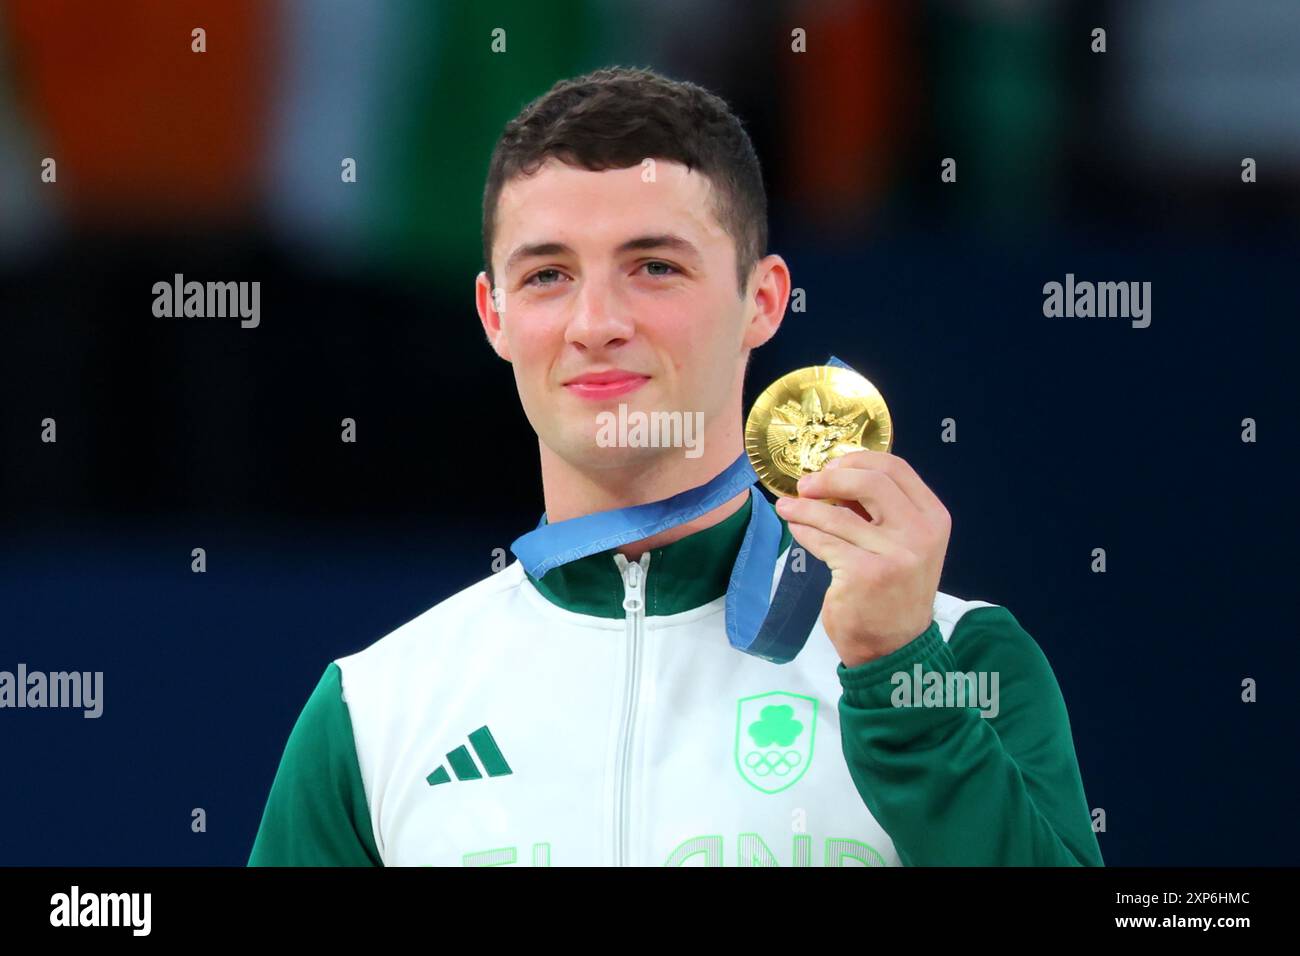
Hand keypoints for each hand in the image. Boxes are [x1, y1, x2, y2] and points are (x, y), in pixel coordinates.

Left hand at [773, 450, 951, 668]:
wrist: (894, 646)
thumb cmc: (893, 591)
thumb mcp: (903, 545)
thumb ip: (882, 511)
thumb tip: (836, 475)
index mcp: (933, 518)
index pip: (896, 468)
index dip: (858, 460)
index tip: (832, 465)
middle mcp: (920, 533)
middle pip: (871, 482)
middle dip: (830, 478)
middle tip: (805, 484)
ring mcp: (894, 555)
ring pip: (838, 516)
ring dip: (805, 508)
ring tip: (787, 507)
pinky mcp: (864, 574)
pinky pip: (824, 541)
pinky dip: (804, 531)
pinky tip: (795, 528)